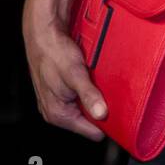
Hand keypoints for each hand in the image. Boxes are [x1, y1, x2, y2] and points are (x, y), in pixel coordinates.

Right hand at [23, 0, 107, 141]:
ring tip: (105, 86)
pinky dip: (89, 90)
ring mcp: (58, 102)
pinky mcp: (61, 91)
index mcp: (58, 114)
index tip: (122, 115)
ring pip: (85, 108)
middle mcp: (56, 112)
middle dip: (102, 110)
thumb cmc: (54, 52)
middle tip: (115, 96)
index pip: (91, 132)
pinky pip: (80, 97)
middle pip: (89, 121)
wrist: (42, 32)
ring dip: (96, 98)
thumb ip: (88, 95)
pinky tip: (95, 80)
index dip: (107, 125)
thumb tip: (102, 114)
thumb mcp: (75, 74)